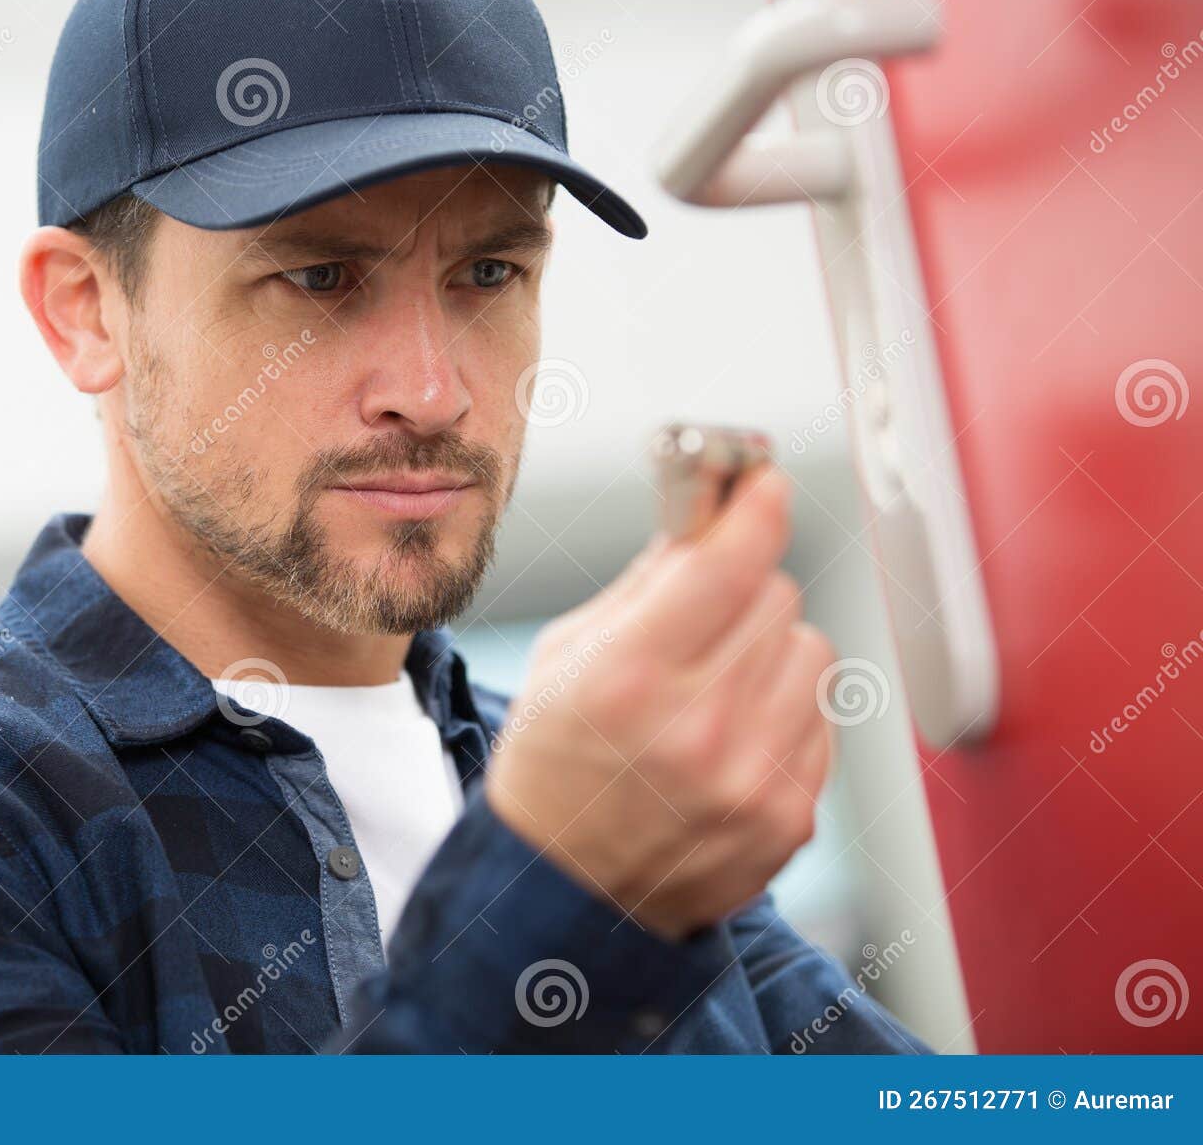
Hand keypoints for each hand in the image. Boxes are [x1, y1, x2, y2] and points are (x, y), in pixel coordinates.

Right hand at [484, 466, 835, 940]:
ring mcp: (751, 781)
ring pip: (810, 653)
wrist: (561, 892)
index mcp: (627, 678)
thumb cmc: (553, 766)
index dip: (755, 508)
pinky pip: (821, 718)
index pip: (727, 562)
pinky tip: (731, 741)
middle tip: (706, 614)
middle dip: (743, 589)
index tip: (764, 482)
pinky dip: (784, 714)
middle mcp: (697, 730)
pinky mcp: (788, 818)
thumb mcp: (564, 659)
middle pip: (776, 597)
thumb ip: (643, 585)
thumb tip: (709, 517)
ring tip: (716, 691)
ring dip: (769, 653)